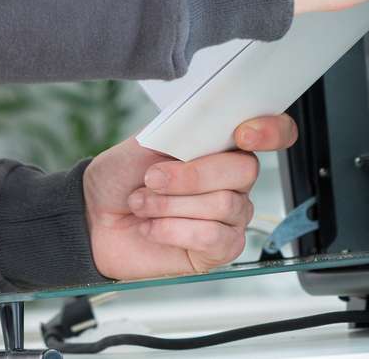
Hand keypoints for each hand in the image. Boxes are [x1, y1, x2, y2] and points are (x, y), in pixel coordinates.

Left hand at [83, 114, 297, 278]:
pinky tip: (152, 228)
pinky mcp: (218, 251)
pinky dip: (174, 230)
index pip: (274, 132)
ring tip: (142, 204)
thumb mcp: (146, 140)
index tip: (243, 134)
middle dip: (191, 175)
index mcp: (220, 145)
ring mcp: (229, 217)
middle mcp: (232, 180)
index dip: (271, 130)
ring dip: (172, 204)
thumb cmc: (121, 176)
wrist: (93, 216)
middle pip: (245, 172)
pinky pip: (214, 239)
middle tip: (151, 179)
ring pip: (225, 205)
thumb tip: (206, 118)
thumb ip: (182, 128)